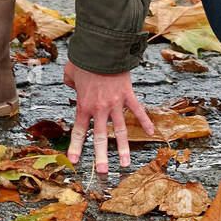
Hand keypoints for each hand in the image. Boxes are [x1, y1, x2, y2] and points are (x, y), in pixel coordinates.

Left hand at [64, 59, 155, 173]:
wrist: (103, 49)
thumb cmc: (85, 59)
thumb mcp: (70, 73)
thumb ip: (69, 82)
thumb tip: (71, 85)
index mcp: (84, 105)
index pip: (80, 131)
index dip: (77, 147)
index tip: (75, 160)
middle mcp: (100, 108)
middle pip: (101, 137)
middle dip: (100, 156)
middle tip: (102, 172)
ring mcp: (116, 103)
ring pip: (121, 130)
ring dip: (123, 148)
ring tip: (125, 164)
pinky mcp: (128, 95)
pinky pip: (138, 111)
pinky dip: (145, 122)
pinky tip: (151, 133)